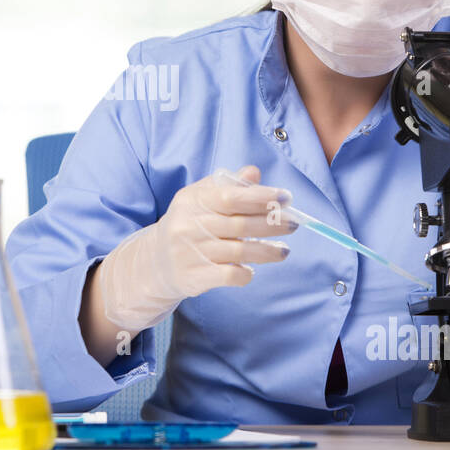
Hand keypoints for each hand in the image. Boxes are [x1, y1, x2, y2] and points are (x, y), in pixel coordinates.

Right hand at [95, 164, 297, 332]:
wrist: (155, 262)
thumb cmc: (188, 224)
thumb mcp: (200, 199)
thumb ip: (228, 185)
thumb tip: (254, 173)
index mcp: (193, 201)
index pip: (231, 197)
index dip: (261, 197)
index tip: (286, 197)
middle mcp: (189, 226)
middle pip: (241, 226)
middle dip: (272, 224)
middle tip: (295, 223)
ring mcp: (192, 253)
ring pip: (240, 252)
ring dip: (267, 252)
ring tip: (284, 250)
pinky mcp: (195, 277)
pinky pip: (229, 275)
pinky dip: (246, 273)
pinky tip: (252, 269)